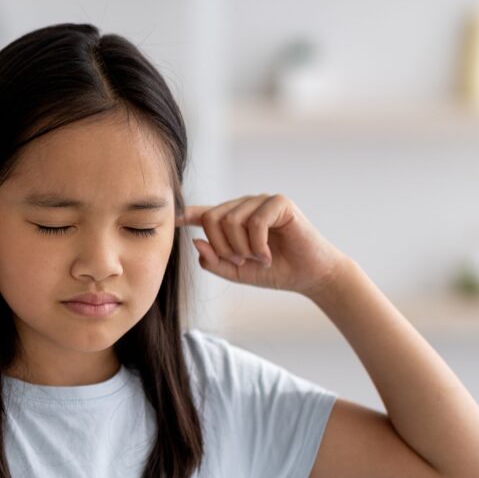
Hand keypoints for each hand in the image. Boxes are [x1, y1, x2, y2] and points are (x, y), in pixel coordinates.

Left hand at [182, 194, 348, 296]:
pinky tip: (267, 256)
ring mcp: (261, 201)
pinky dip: (258, 244)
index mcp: (231, 220)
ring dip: (241, 247)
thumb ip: (213, 261)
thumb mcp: (236, 272)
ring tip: (258, 259)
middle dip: (222, 246)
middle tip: (242, 261)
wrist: (309, 275)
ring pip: (231, 220)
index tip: (169, 217)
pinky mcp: (279, 203)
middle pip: (212, 218)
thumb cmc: (274, 271)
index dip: (184, 214)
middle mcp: (244, 206)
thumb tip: (195, 241)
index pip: (202, 213)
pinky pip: (254, 222)